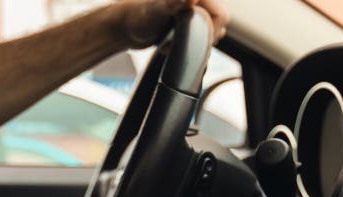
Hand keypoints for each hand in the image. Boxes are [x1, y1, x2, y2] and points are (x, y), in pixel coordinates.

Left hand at [112, 0, 229, 47]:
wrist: (122, 28)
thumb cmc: (136, 15)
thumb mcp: (156, 9)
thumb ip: (173, 2)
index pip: (220, 16)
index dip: (211, 30)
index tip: (194, 38)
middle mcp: (195, 2)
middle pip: (216, 25)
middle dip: (201, 38)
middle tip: (182, 42)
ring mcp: (190, 14)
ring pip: (207, 33)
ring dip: (193, 43)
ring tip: (172, 43)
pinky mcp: (183, 26)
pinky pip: (196, 39)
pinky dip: (185, 46)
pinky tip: (168, 46)